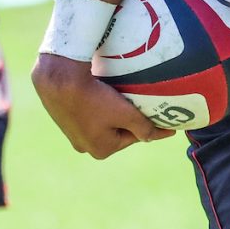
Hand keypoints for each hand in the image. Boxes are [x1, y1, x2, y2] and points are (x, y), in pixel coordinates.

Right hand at [32, 52, 173, 157]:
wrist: (58, 78)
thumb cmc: (95, 98)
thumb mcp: (126, 114)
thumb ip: (143, 128)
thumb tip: (152, 137)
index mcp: (102, 150)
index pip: (136, 137)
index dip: (154, 130)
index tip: (171, 128)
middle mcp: (85, 146)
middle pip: (118, 132)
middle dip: (130, 121)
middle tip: (143, 108)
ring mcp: (71, 133)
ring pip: (103, 123)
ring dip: (113, 114)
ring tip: (123, 100)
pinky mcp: (62, 118)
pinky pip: (89, 114)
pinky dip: (99, 107)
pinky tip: (103, 95)